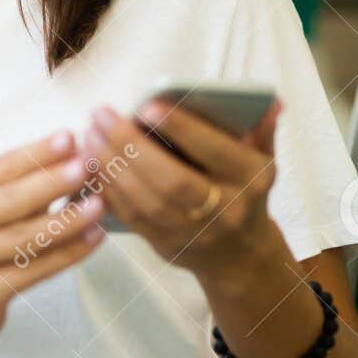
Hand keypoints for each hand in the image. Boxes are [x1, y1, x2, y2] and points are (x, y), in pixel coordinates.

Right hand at [0, 130, 106, 353]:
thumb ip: (24, 185)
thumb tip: (75, 156)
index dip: (35, 153)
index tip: (70, 138)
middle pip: (9, 201)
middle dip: (52, 182)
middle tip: (87, 165)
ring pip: (23, 238)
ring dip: (66, 220)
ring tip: (99, 205)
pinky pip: (33, 271)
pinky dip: (68, 254)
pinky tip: (94, 238)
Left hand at [83, 96, 282, 281]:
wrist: (240, 255)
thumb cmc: (244, 192)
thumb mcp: (262, 161)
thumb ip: (260, 130)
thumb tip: (270, 101)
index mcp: (251, 180)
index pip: (215, 152)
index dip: (182, 130)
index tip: (147, 106)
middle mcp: (224, 210)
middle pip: (172, 181)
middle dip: (131, 146)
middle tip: (100, 116)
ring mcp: (193, 233)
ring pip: (146, 202)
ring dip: (111, 166)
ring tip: (88, 134)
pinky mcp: (166, 246)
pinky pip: (131, 218)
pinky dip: (108, 189)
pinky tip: (89, 163)